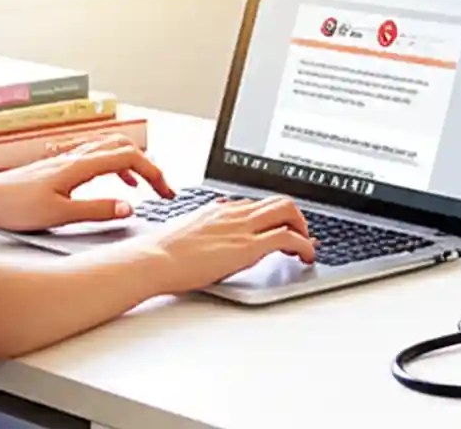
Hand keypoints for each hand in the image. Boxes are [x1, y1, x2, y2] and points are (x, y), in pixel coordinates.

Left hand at [0, 134, 174, 231]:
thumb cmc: (15, 207)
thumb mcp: (60, 215)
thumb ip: (97, 210)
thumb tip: (129, 208)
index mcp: (80, 166)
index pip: (130, 157)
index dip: (155, 173)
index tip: (167, 192)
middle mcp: (75, 156)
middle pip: (124, 147)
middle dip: (149, 166)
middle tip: (163, 189)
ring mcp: (66, 159)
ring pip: (110, 149)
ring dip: (133, 164)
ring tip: (144, 186)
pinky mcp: (58, 166)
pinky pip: (95, 157)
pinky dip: (114, 165)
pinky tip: (112, 183)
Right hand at [136, 196, 316, 294]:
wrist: (155, 258)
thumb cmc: (164, 251)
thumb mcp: (188, 231)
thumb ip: (205, 227)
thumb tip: (210, 229)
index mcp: (220, 209)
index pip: (258, 205)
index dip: (275, 218)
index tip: (281, 228)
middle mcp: (235, 212)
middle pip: (279, 201)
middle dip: (296, 218)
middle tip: (299, 237)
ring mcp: (242, 227)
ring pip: (288, 211)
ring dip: (303, 229)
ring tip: (305, 248)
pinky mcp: (248, 246)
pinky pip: (288, 238)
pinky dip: (304, 246)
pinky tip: (305, 258)